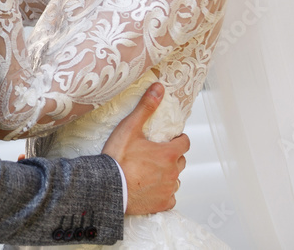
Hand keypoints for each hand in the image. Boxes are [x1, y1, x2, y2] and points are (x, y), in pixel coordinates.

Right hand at [101, 83, 188, 215]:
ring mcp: (168, 189)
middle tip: (156, 154)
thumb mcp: (130, 128)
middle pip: (181, 161)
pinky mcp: (161, 204)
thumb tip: (159, 88)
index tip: (170, 138)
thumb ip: (146, 107)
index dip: (178, 139)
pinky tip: (151, 189)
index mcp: (169, 153)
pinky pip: (170, 198)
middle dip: (172, 156)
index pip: (185, 142)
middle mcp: (173, 172)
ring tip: (151, 171)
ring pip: (175, 179)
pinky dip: (163, 193)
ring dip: (168, 174)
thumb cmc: (118, 158)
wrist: (108, 187)